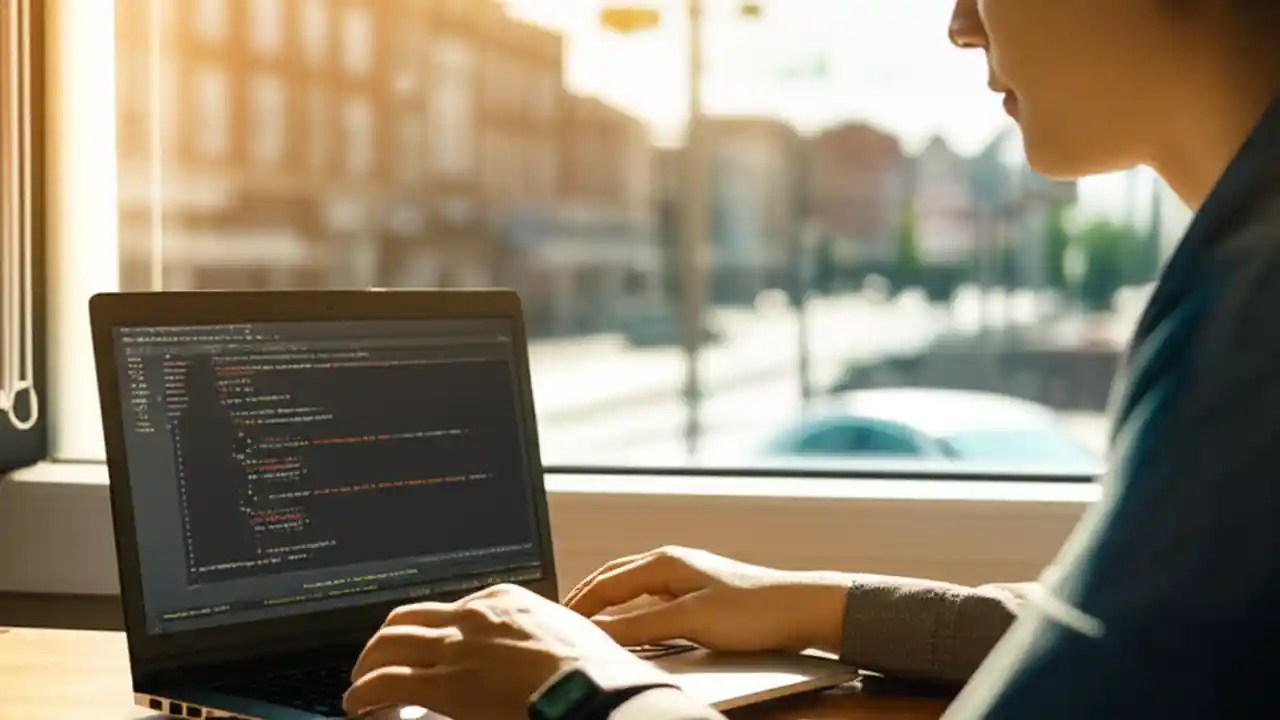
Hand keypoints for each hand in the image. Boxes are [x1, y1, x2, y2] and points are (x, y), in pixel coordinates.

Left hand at [345, 584, 666, 718]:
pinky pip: (387, 682)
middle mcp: (475, 616)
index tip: (424, 646)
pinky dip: (365, 691)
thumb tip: (529, 660)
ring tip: (360, 684)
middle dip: (386, 640)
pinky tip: (359, 703)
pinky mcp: (446, 685)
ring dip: (368, 663)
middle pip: (408, 618)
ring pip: (390, 644)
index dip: (428, 629)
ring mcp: (458, 648)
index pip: (449, 608)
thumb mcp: (564, 639)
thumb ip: (535, 640)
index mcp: (505, 601)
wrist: (596, 691)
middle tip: (377, 660)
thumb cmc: (594, 673)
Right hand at [565, 546, 850, 653]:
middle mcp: (671, 563)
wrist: (801, 608)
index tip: (555, 620)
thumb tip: (599, 632)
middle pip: (614, 578)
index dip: (578, 602)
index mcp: (664, 562)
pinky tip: (630, 624)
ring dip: (607, 602)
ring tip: (587, 620)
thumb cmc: (752, 611)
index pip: (606, 582)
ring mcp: (686, 576)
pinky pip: (650, 598)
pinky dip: (629, 609)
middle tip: (561, 617)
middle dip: (586, 596)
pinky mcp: (699, 592)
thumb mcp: (689, 621)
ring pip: (632, 587)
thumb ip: (641, 627)